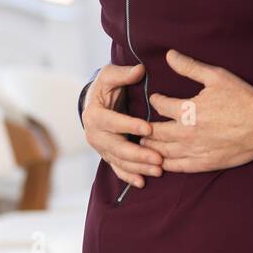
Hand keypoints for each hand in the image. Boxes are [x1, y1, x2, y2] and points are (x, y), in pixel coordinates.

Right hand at [82, 64, 162, 185]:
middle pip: (116, 148)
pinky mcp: (107, 156)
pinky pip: (117, 169)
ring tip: (158, 170)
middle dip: (138, 154)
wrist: (95, 103)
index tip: (149, 129)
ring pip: (119, 161)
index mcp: (94, 115)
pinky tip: (143, 182)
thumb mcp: (110, 76)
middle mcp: (94, 135)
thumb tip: (139, 70)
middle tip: (158, 158)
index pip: (112, 122)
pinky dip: (129, 176)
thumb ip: (123, 74)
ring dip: (138, 167)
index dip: (129, 126)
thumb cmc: (106, 87)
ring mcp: (101, 148)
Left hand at [139, 50, 252, 172]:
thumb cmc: (242, 99)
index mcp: (187, 110)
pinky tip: (160, 160)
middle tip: (139, 125)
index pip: (160, 105)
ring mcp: (193, 151)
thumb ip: (190, 67)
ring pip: (161, 151)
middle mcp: (186, 133)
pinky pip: (176, 167)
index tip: (156, 99)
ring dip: (150, 146)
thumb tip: (169, 55)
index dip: (155, 100)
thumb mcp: (217, 77)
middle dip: (144, 127)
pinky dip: (164, 163)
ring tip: (145, 142)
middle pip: (154, 132)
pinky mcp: (202, 164)